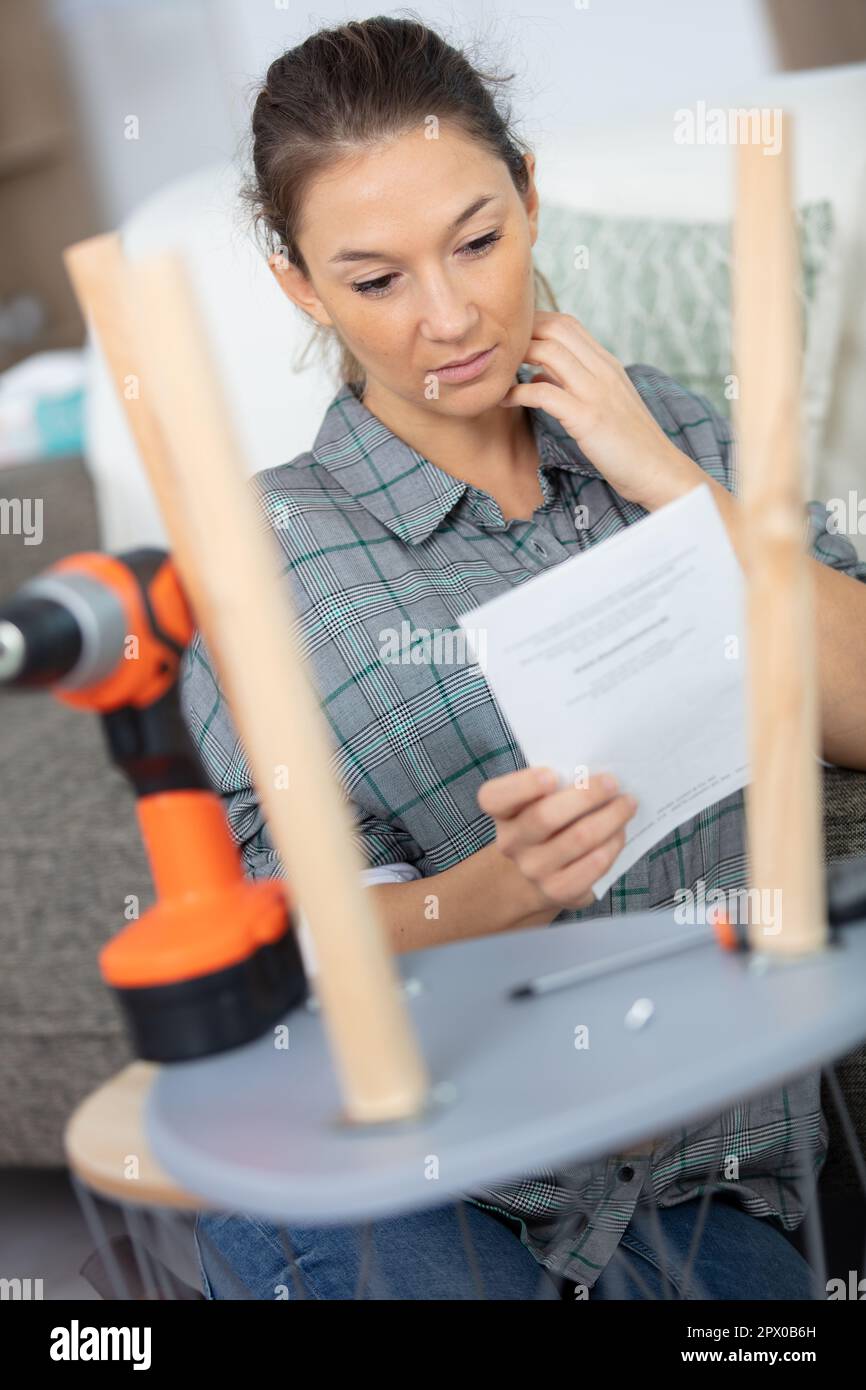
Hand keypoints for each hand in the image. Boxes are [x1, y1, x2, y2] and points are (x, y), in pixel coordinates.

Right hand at [476, 766, 638, 910]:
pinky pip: (592, 865)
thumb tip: (598, 775)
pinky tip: (620, 833)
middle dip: (586, 795)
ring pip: (578, 839)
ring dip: (610, 818)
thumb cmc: (549, 821)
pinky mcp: (557, 890)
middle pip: (545, 817)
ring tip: (627, 804)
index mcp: (502, 811)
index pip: (495, 797)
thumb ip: (560, 783)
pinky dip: (612, 845)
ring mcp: (532, 869)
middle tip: (612, 783)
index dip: (523, 785)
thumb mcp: (541, 799)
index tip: (552, 774)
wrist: (540, 872)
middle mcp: (510, 842)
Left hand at [500, 311, 694, 508]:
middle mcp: (603, 370)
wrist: (658, 471)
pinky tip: (504, 400)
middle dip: (520, 334)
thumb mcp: (603, 403)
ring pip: (548, 352)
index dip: (534, 324)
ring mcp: (596, 391)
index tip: (510, 341)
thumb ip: (573, 382)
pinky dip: (518, 392)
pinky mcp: (587, 418)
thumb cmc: (629, 443)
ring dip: (515, 358)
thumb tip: (539, 372)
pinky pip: (543, 392)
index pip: (567, 323)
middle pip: (554, 328)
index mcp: (607, 364)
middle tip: (495, 352)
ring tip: (495, 371)